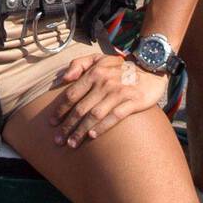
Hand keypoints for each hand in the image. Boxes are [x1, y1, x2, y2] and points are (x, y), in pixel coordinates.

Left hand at [49, 54, 167, 146]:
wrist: (150, 69)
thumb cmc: (121, 67)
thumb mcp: (99, 58)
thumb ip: (79, 64)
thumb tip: (64, 78)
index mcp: (94, 73)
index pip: (72, 94)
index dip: (60, 109)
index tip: (52, 123)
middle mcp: (104, 83)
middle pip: (81, 108)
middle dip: (68, 126)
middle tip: (58, 140)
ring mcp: (118, 93)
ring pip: (94, 115)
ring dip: (81, 131)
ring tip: (72, 143)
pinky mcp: (132, 102)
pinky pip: (114, 117)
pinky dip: (102, 127)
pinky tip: (93, 136)